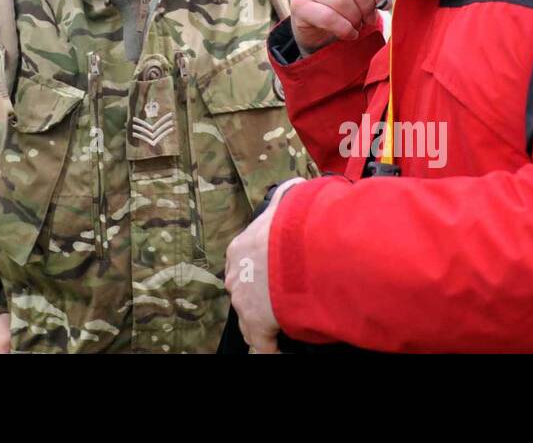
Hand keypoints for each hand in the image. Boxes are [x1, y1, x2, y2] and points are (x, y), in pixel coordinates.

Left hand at [224, 178, 304, 352]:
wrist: (297, 254)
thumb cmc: (293, 227)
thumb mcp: (286, 204)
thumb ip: (286, 196)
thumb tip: (293, 183)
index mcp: (239, 248)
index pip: (240, 262)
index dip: (255, 270)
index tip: (268, 276)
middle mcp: (235, 275)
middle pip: (240, 289)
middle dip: (255, 295)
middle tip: (275, 300)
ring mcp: (243, 302)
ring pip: (247, 318)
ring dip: (261, 321)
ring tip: (278, 324)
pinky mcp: (257, 326)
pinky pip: (261, 344)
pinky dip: (269, 348)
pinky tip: (277, 350)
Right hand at [289, 0, 390, 53]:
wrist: (314, 27)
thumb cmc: (341, 5)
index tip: (384, 3)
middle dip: (367, 4)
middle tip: (370, 18)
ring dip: (356, 18)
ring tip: (357, 25)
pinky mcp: (298, 5)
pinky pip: (329, 17)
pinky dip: (345, 29)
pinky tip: (349, 33)